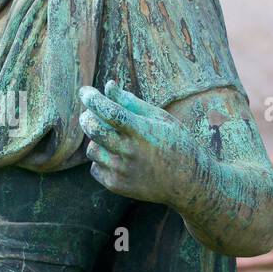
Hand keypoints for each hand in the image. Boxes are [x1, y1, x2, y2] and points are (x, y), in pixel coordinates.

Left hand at [78, 81, 207, 209]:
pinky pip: (95, 168)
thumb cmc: (175, 143)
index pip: (110, 112)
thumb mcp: (159, 118)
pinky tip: (118, 158)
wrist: (188, 182)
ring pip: (92, 149)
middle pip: (94, 130)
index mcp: (143, 132)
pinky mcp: (117, 186)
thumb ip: (131, 102)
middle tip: (89, 113)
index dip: (93, 99)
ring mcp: (122, 171)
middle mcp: (131, 152)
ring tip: (113, 140)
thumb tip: (108, 85)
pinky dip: (102, 160)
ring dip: (97, 141)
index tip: (85, 92)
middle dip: (87, 117)